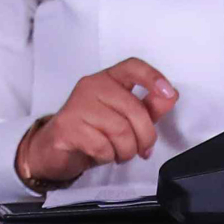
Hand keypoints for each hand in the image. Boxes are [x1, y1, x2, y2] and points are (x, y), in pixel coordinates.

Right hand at [16, 58, 177, 189]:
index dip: (153, 77)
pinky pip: (102, 145)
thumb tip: (171, 96)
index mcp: (107, 79)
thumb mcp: (124, 119)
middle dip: (145, 136)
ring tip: (121, 154)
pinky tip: (104, 155)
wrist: (53, 150)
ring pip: (120, 130)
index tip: (168, 93)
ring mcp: (77, 105)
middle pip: (133, 108)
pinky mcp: (67, 127)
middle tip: (143, 149)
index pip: (133, 67)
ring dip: (127, 150)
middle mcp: (91, 86)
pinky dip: (109, 156)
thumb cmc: (91, 131)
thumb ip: (149, 106)